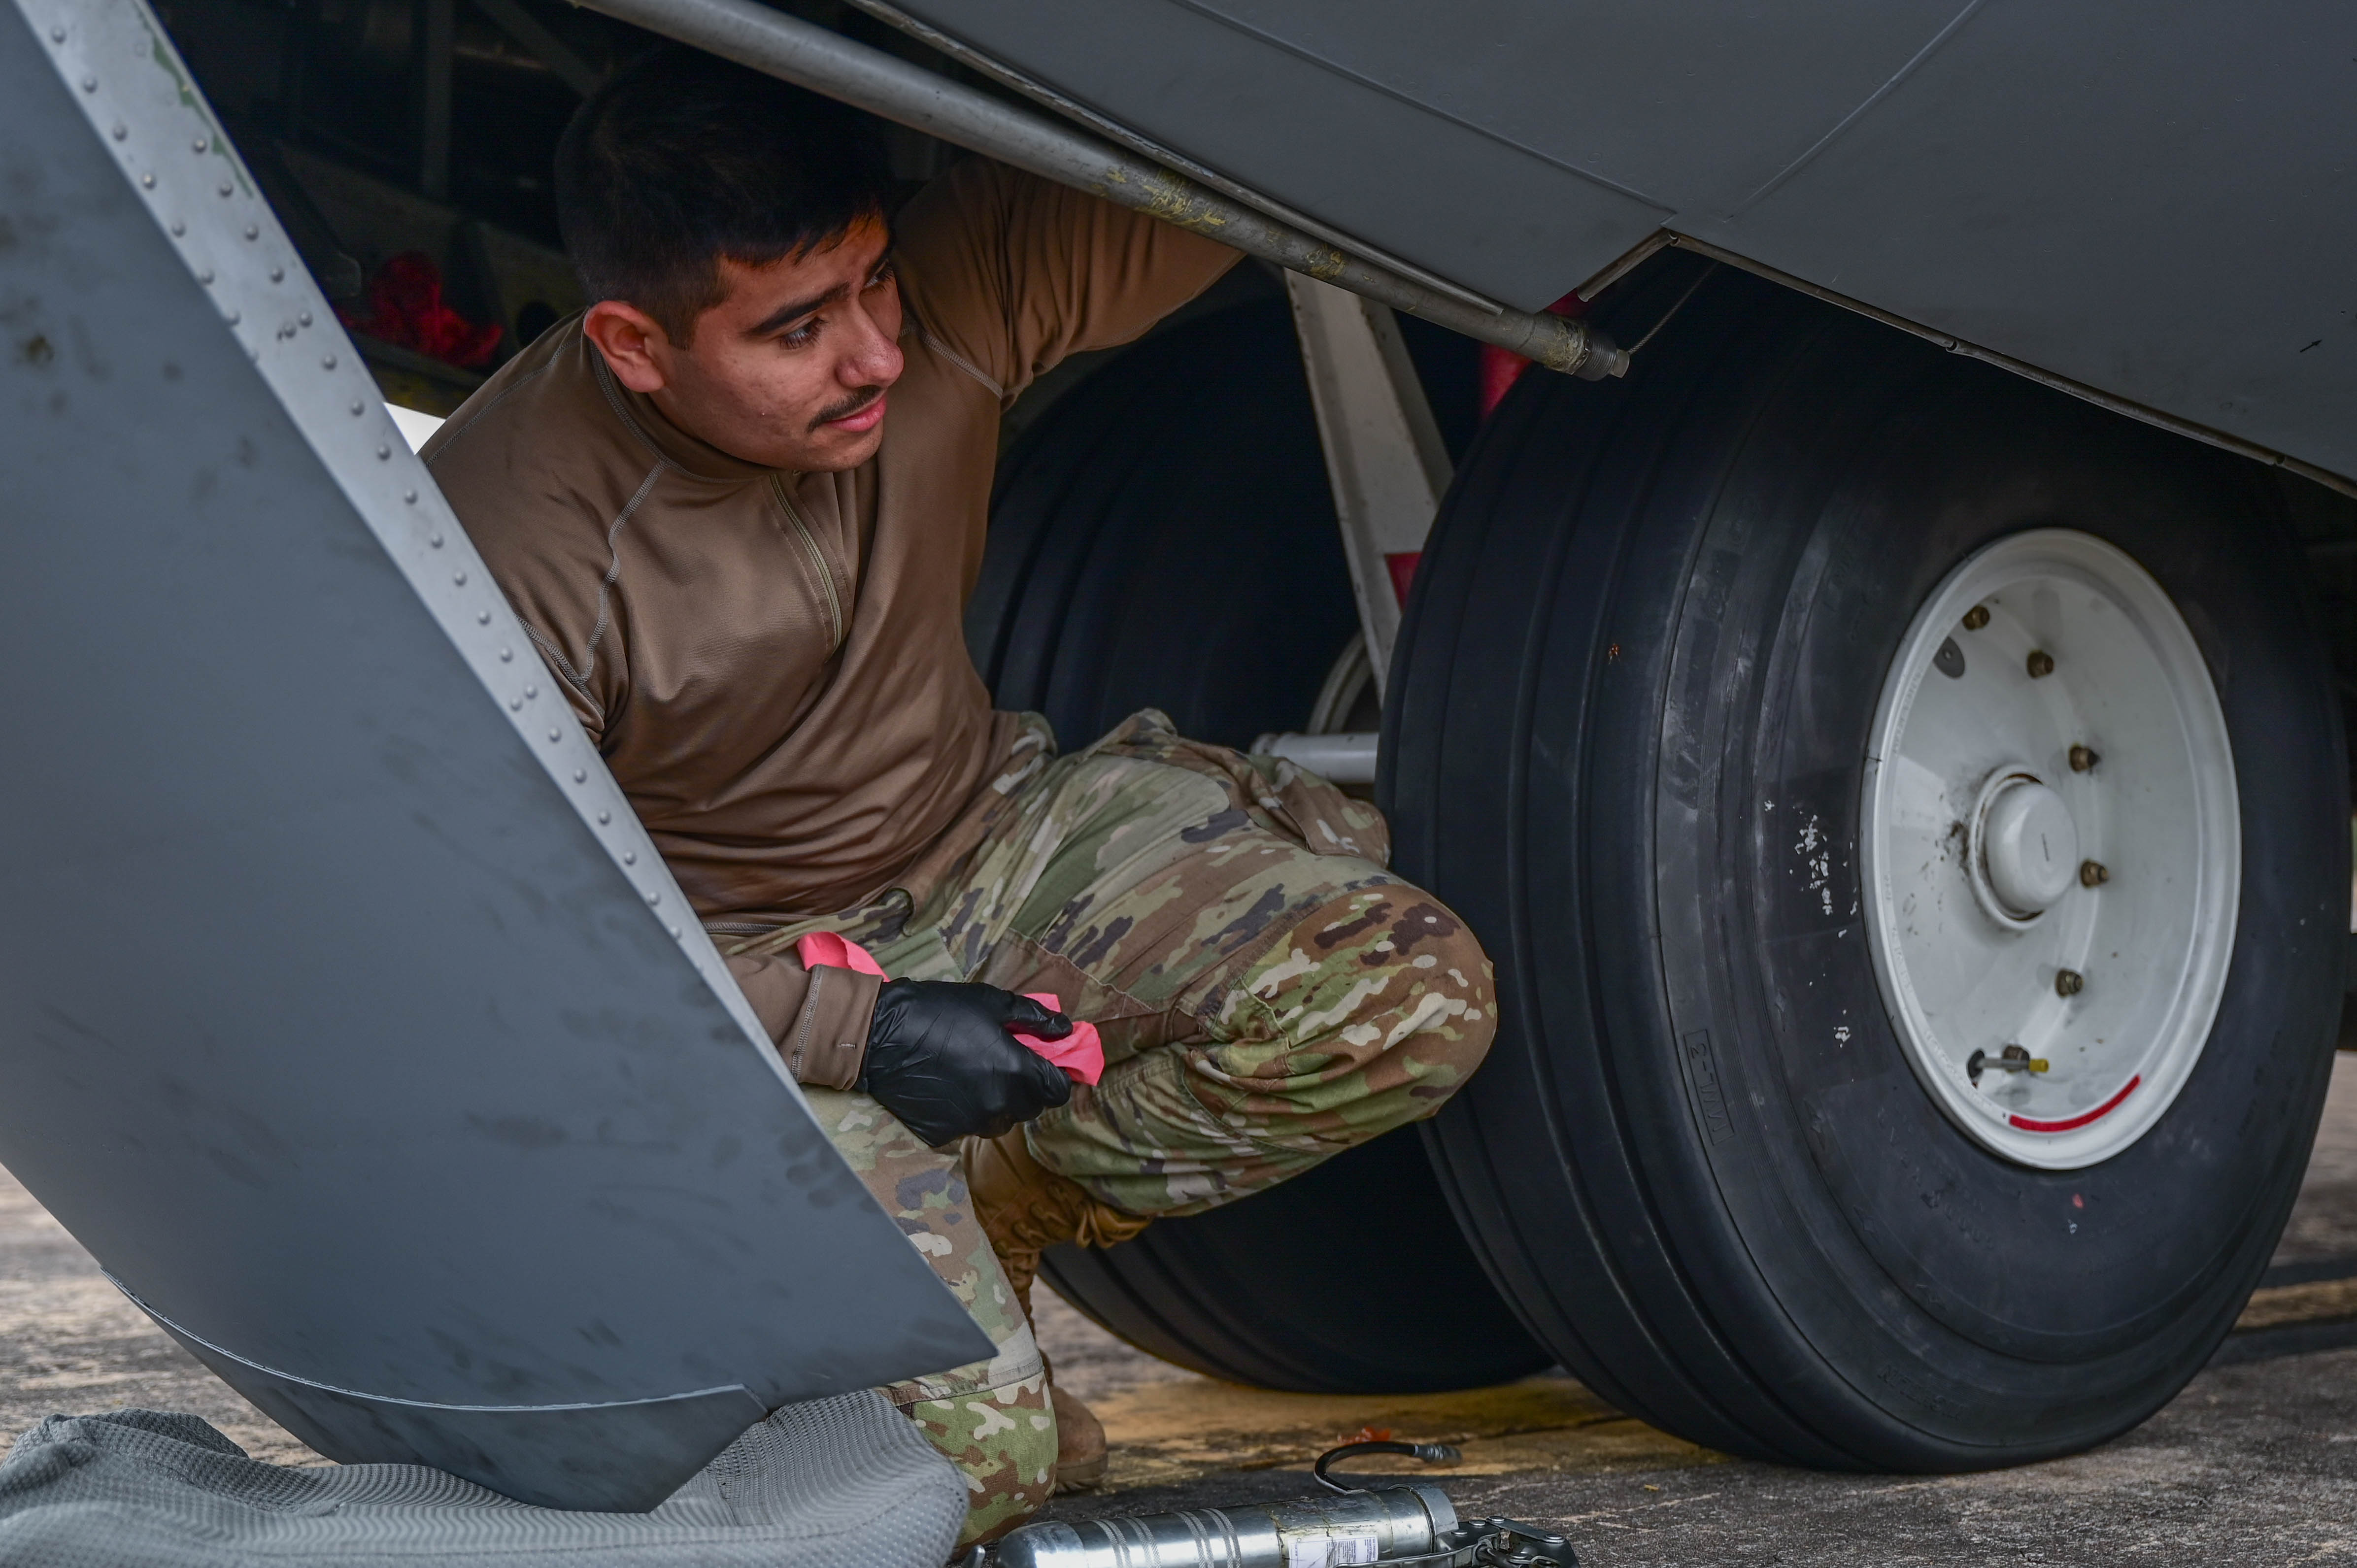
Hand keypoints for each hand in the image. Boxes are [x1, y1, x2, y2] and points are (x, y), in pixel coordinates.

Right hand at [858, 979, 1074, 1146]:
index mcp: (1016, 1073)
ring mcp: (969, 1124)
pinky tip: (950, 1088)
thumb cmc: (938, 1011)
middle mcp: (998, 1106)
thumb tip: (1065, 1029)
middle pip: (1032, 1107)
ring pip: (1002, 1121)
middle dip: (1028, 1087)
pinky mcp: (943, 1134)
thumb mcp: (991, 1002)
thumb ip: (1034, 1018)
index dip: (1056, 1075)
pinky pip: (968, 1127)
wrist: (879, 1036)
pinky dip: (967, 1111)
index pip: (1058, 1091)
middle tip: (1008, 1063)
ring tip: (978, 1076)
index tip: (1045, 1062)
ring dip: (1000, 1103)